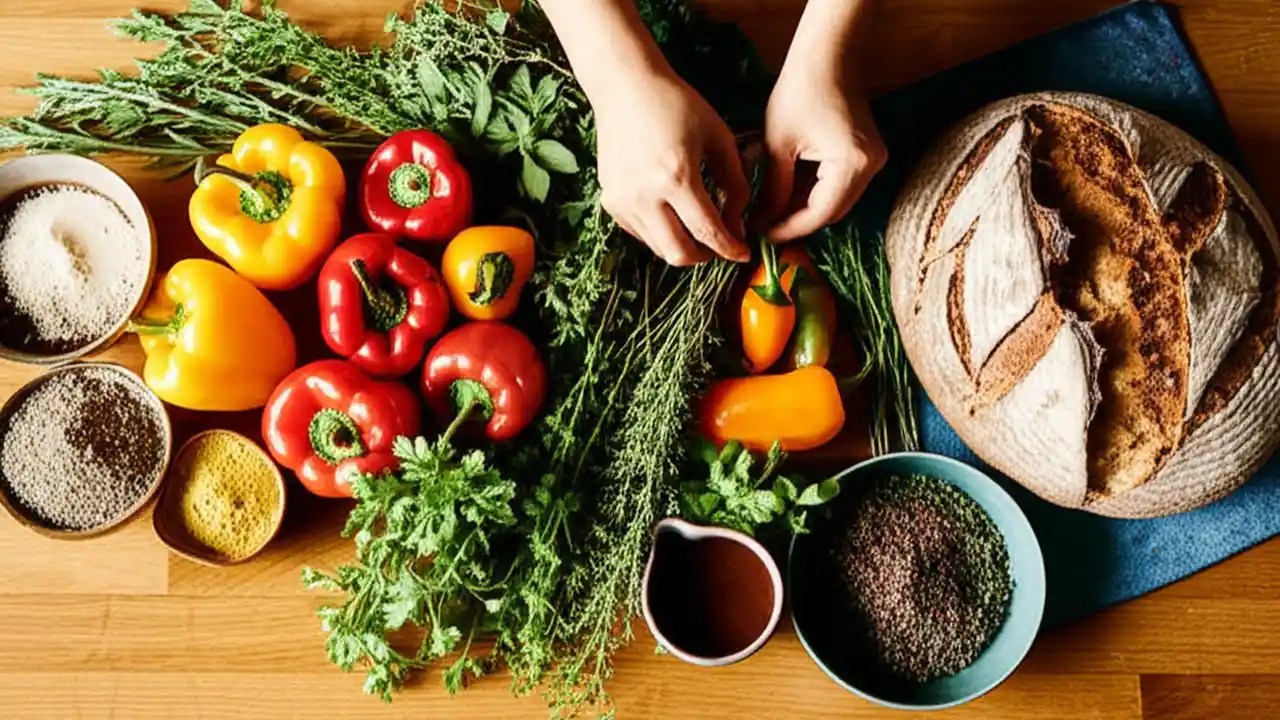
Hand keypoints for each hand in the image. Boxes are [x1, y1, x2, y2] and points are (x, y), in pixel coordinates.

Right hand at [594, 70, 750, 265]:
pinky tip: (673, 213)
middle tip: (721, 244)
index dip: (730, 248)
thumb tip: (737, 223)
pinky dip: (661, 232)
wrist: (625, 87)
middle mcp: (644, 196)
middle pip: (679, 254)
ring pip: (658, 248)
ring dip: (683, 245)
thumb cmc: (677, 105)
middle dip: (706, 256)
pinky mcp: (610, 200)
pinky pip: (640, 233)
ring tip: (699, 228)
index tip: (743, 253)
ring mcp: (622, 201)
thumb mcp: (719, 137)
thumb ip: (736, 183)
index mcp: (676, 177)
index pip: (708, 232)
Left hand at [758, 49, 885, 240]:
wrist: (827, 57)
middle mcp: (870, 168)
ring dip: (804, 208)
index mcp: (852, 164)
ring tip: (770, 212)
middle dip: (796, 221)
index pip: (819, 213)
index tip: (761, 237)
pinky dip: (814, 193)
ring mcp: (873, 161)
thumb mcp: (778, 145)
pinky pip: (839, 185)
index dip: (789, 228)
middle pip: (831, 212)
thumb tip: (762, 222)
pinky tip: (787, 194)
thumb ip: (773, 188)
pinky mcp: (866, 155)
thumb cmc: (799, 92)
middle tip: (763, 227)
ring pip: (835, 201)